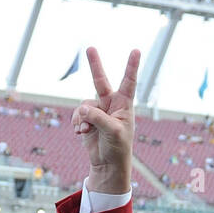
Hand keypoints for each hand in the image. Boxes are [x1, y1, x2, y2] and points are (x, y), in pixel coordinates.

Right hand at [72, 46, 139, 194]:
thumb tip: (81, 109)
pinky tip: (80, 132)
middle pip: (101, 81)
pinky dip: (77, 123)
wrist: (108, 164)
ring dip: (82, 118)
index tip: (136, 50)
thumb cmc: (117, 148)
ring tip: (85, 130)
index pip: (129, 82)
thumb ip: (98, 117)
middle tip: (90, 48)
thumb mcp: (112, 132)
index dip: (131, 66)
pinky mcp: (87, 120)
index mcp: (124, 105)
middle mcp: (111, 104)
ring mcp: (98, 111)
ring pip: (84, 105)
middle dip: (95, 65)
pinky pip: (77, 115)